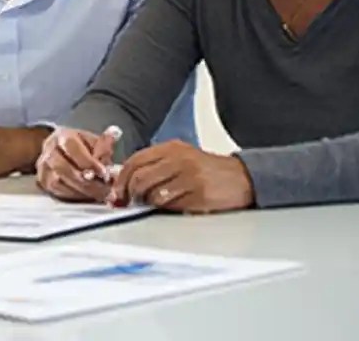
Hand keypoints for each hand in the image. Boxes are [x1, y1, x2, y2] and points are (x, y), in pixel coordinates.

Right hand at [34, 127, 119, 201]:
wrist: (60, 153)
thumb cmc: (80, 147)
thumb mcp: (93, 141)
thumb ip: (103, 144)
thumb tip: (116, 132)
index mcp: (62, 136)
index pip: (73, 148)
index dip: (89, 163)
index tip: (104, 174)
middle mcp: (49, 150)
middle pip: (64, 167)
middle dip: (87, 182)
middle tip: (105, 190)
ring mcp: (44, 166)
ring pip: (59, 181)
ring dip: (82, 191)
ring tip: (100, 195)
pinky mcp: (43, 180)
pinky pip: (57, 191)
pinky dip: (74, 195)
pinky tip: (88, 196)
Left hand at [111, 140, 255, 212]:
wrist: (241, 177)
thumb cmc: (206, 171)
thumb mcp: (180, 158)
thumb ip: (155, 166)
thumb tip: (125, 182)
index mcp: (171, 148)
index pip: (135, 161)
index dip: (121, 179)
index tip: (117, 192)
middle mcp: (179, 160)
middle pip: (140, 178)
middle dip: (130, 194)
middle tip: (130, 203)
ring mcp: (189, 177)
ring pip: (152, 194)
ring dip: (147, 203)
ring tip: (153, 204)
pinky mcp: (199, 194)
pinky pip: (170, 205)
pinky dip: (165, 209)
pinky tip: (170, 206)